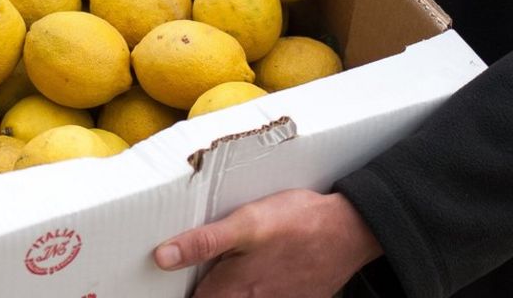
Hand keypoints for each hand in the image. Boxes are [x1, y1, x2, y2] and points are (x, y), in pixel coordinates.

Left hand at [153, 190, 382, 297]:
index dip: (178, 293)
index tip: (164, 284)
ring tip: (231, 272)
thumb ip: (203, 242)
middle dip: (204, 291)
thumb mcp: (245, 223)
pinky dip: (257, 291)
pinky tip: (262, 274)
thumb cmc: (297, 222)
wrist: (350, 230)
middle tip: (193, 276)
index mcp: (233, 288)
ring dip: (229, 290)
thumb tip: (163, 257)